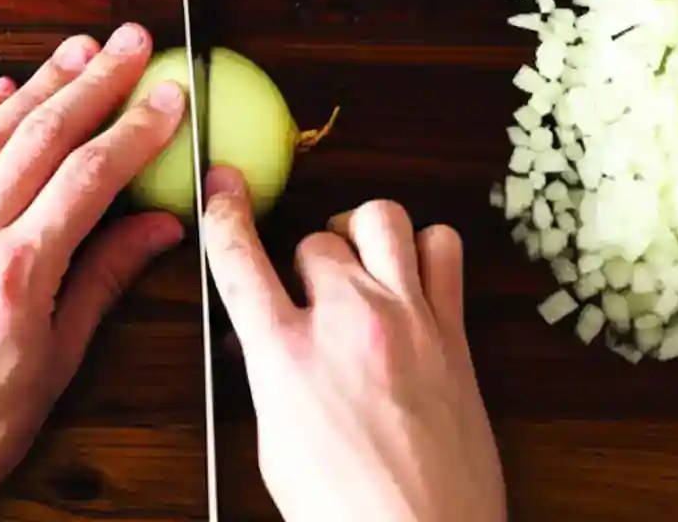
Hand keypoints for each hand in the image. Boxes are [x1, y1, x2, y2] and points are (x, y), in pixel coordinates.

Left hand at [0, 25, 187, 521]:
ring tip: (76, 50)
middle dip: (95, 81)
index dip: (137, 128)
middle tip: (129, 41)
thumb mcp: (59, 359)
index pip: (92, 174)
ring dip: (36, 83)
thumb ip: (107, 279)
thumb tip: (159, 229)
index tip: (168, 96)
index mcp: (19, 272)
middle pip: (43, 135)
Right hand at [202, 167, 506, 521]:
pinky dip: (424, 248)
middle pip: (315, 240)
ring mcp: (408, 317)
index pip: (240, 258)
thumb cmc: (346, 510)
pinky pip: (444, 246)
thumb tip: (271, 340)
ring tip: (361, 261)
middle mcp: (348, 322)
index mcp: (287, 356)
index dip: (224, 213)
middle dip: (306, 262)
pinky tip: (412, 276)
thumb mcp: (275, 443)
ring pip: (381, 217)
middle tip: (311, 296)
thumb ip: (272, 373)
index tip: (224, 188)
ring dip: (362, 232)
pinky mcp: (453, 330)